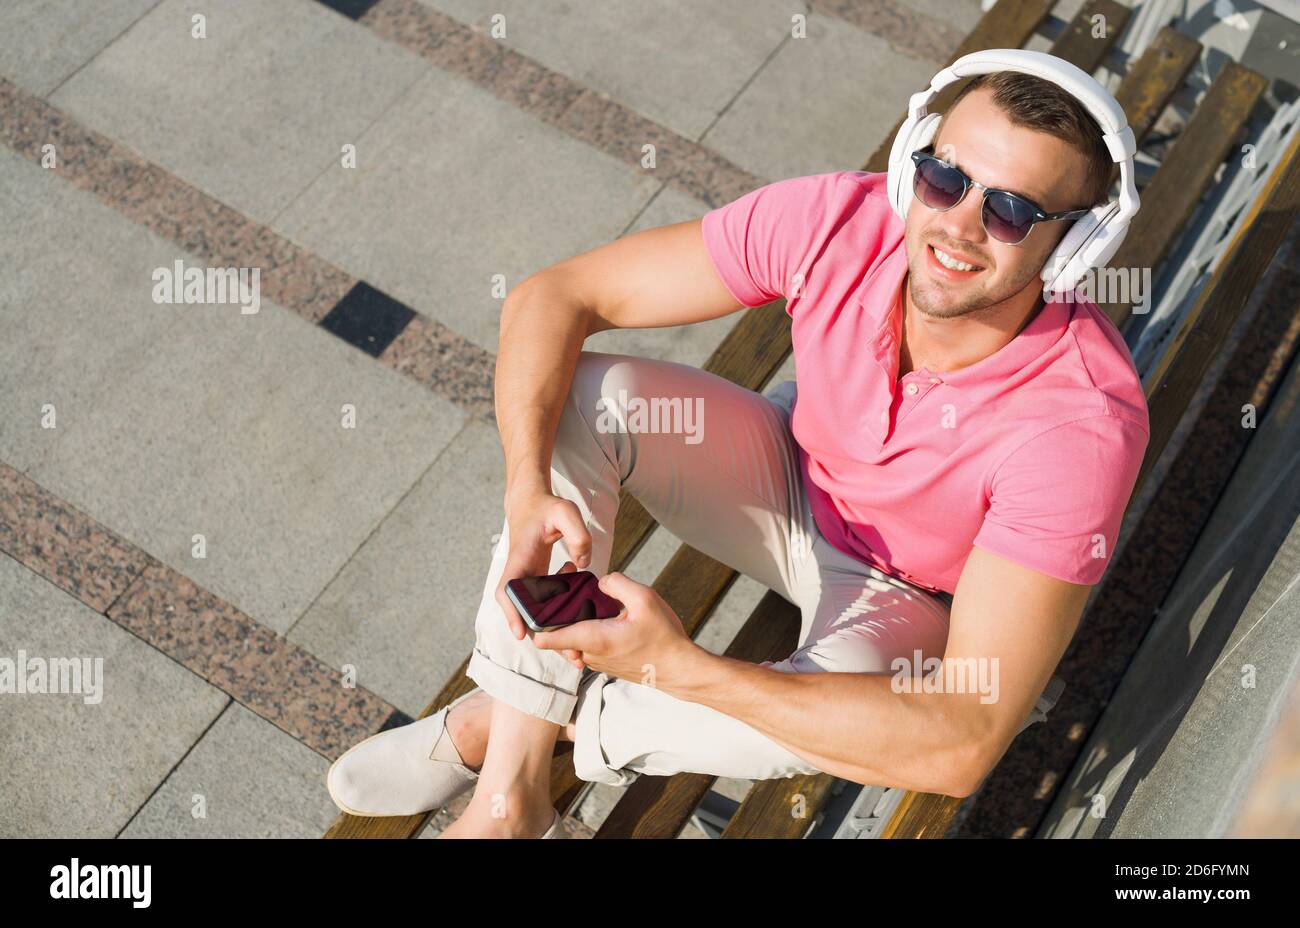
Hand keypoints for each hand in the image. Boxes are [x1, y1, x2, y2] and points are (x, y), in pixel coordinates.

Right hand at [496, 489, 592, 657]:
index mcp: (520, 559)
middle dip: (543, 634)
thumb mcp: (565, 512)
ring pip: (536, 612)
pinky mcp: (539, 581)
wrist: (531, 502)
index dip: (512, 613)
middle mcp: (520, 573)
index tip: (521, 633)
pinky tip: (582, 613)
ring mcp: (528, 579)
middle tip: (569, 654)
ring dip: (554, 631)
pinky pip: (546, 604)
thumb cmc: (546, 506)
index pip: (508, 590)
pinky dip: (561, 615)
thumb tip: (584, 564)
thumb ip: (578, 534)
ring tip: (578, 650)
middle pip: (524, 611)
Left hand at [532, 572, 695, 688]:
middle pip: (558, 632)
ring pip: (573, 636)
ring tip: (590, 595)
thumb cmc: (664, 637)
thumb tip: (600, 582)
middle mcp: (589, 654)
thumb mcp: (645, 599)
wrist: (679, 669)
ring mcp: (596, 661)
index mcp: (594, 639)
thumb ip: (617, 584)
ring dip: (576, 617)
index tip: (539, 599)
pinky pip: (586, 642)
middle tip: (568, 582)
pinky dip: (588, 627)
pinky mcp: (604, 662)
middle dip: (558, 609)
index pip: (546, 637)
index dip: (536, 619)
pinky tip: (604, 612)